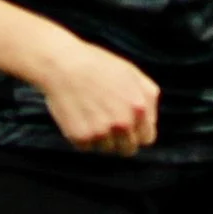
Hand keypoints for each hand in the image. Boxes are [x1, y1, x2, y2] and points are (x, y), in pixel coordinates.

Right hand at [34, 37, 158, 154]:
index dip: (137, 133)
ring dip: (100, 138)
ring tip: (90, 113)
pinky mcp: (81, 137)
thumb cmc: (97, 65)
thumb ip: (148, 98)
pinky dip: (81, 136)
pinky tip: (77, 115)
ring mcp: (102, 132)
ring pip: (106, 149)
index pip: (147, 138)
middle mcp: (123, 123)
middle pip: (128, 149)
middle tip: (107, 122)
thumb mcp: (132, 74)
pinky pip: (86, 147)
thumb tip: (151, 121)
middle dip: (120, 140)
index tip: (127, 127)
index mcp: (139, 108)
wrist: (61, 64)